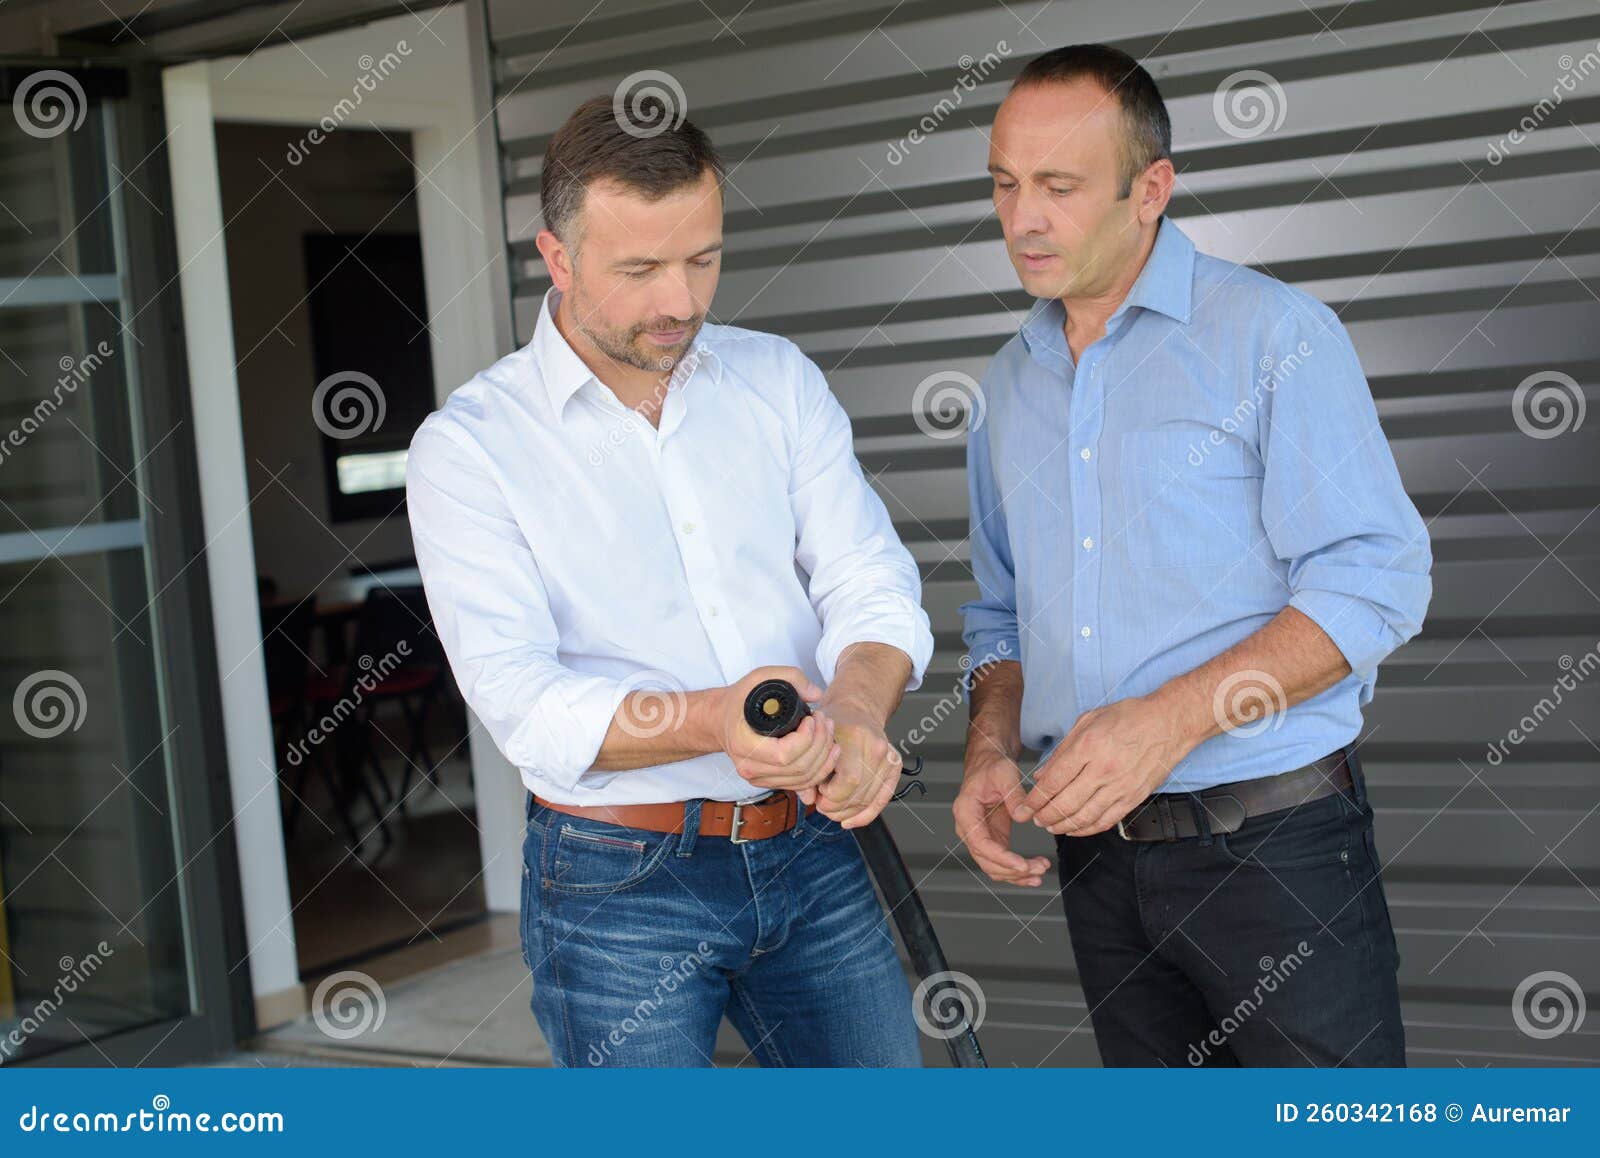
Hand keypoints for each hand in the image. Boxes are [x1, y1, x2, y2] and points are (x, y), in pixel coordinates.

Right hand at [719, 667, 838, 792]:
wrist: (721, 720)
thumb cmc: (740, 700)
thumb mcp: (760, 677)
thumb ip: (790, 677)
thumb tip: (816, 694)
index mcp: (744, 744)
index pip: (784, 755)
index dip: (807, 739)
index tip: (812, 718)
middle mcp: (749, 767)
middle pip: (799, 768)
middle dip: (821, 743)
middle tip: (825, 721)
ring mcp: (759, 778)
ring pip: (804, 779)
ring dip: (825, 757)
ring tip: (828, 732)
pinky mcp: (769, 781)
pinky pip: (801, 784)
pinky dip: (820, 770)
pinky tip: (828, 752)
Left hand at [809, 699, 900, 828]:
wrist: (857, 708)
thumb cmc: (835, 722)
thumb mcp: (816, 739)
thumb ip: (810, 770)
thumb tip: (808, 798)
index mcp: (855, 737)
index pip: (849, 779)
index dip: (832, 795)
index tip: (820, 794)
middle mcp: (876, 747)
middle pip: (858, 793)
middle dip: (836, 807)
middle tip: (822, 805)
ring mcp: (888, 757)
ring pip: (868, 800)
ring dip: (847, 812)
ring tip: (832, 809)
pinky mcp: (895, 766)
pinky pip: (882, 799)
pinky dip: (866, 814)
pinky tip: (851, 820)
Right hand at [954, 748, 1050, 885]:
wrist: (988, 763)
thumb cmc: (991, 766)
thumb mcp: (1005, 773)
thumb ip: (1015, 795)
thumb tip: (1024, 816)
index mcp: (966, 811)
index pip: (980, 843)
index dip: (1001, 858)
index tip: (1022, 865)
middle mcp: (968, 827)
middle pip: (986, 860)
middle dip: (1013, 870)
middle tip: (1038, 868)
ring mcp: (979, 835)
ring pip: (993, 867)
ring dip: (1016, 875)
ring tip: (1040, 872)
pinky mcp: (992, 838)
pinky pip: (1000, 862)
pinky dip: (1015, 871)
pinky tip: (1032, 874)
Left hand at [1017, 695, 1194, 834]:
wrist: (1169, 723)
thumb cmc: (1129, 717)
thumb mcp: (1088, 721)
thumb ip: (1062, 750)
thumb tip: (1041, 775)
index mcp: (1088, 746)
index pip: (1053, 781)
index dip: (1034, 799)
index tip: (1024, 807)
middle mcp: (1103, 769)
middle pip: (1065, 803)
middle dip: (1044, 816)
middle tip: (1033, 819)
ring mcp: (1120, 786)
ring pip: (1084, 816)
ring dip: (1062, 825)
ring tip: (1050, 826)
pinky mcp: (1133, 797)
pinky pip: (1106, 821)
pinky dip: (1087, 829)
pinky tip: (1075, 828)